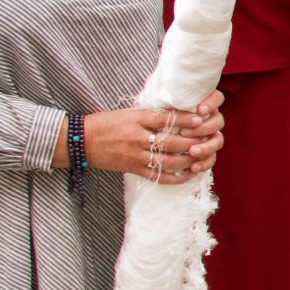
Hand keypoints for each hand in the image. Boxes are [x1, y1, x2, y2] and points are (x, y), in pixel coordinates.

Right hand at [75, 89, 225, 182]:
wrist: (82, 140)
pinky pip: (157, 176)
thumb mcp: (128, 112)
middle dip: (191, 142)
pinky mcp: (133, 169)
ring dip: (188, 160)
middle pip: (170, 142)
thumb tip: (178, 113)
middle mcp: (137, 138)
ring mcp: (135, 156)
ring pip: (167, 161)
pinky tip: (189, 174)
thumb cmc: (107, 123)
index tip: (200, 119)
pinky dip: (175, 177)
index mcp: (136, 120)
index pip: (165, 118)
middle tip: (208, 140)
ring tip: (202, 156)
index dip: (184, 119)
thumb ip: (151, 114)